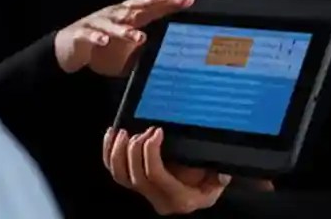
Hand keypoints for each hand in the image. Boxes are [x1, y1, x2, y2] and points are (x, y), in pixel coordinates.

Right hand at [54, 0, 193, 75]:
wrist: (68, 49)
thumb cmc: (102, 49)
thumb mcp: (128, 52)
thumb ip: (145, 51)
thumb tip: (169, 58)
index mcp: (128, 18)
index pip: (152, 8)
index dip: (169, 3)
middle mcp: (114, 16)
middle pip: (136, 6)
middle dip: (153, 2)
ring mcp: (97, 23)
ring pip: (114, 23)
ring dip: (126, 29)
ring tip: (139, 36)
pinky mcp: (81, 34)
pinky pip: (89, 34)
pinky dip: (97, 37)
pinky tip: (104, 40)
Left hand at [104, 127, 228, 215]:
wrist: (197, 194)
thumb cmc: (207, 183)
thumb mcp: (217, 181)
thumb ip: (219, 176)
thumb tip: (220, 172)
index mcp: (178, 198)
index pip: (155, 175)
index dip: (151, 151)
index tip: (157, 131)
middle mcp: (158, 199)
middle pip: (136, 175)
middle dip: (136, 148)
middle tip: (146, 130)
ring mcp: (144, 193)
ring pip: (120, 176)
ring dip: (118, 151)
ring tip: (124, 132)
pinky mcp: (134, 185)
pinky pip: (115, 171)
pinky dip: (109, 152)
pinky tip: (112, 135)